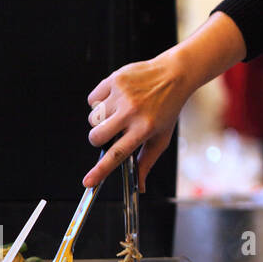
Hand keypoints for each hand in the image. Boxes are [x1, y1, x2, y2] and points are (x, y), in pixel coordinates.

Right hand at [84, 51, 192, 190]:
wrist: (174, 74)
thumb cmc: (168, 109)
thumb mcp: (162, 137)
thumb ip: (147, 162)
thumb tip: (140, 187)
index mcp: (144, 129)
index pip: (117, 155)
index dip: (100, 171)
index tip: (88, 182)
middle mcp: (132, 112)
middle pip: (96, 136)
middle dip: (98, 139)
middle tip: (112, 132)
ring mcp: (122, 95)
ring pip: (92, 118)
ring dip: (101, 119)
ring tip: (120, 111)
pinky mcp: (114, 80)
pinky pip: (92, 99)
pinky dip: (100, 102)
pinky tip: (116, 97)